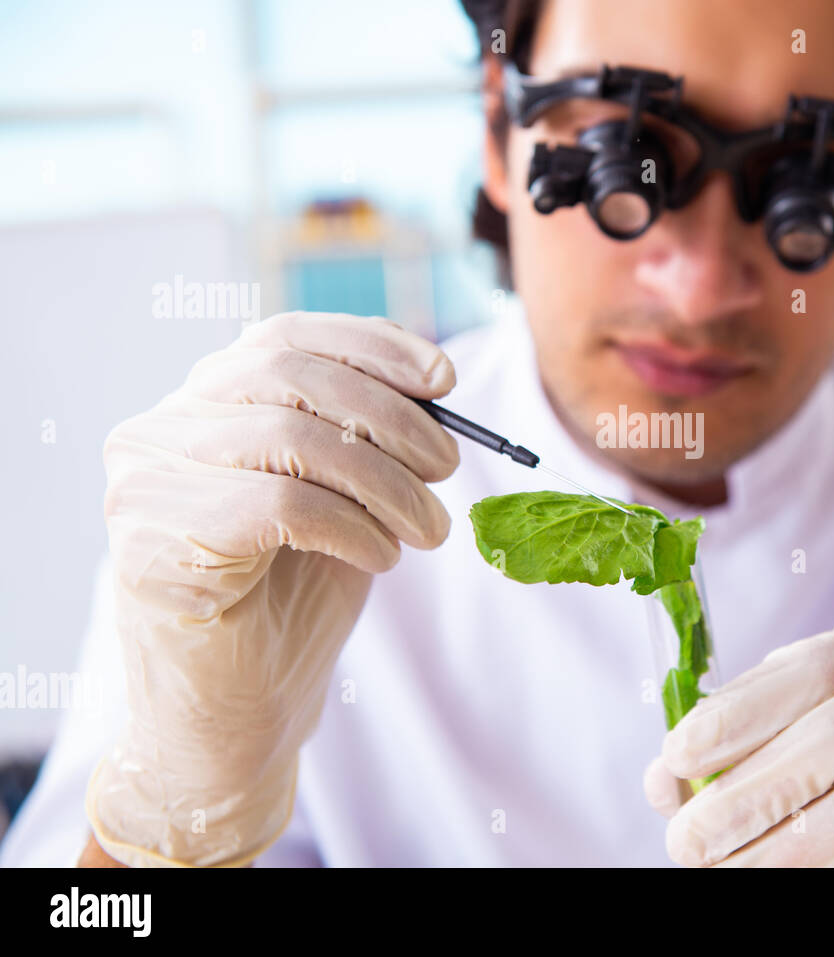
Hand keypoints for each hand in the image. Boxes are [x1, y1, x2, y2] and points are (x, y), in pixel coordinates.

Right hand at [87, 311, 458, 866]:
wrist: (239, 711)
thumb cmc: (293, 598)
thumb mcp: (346, 496)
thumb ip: (367, 435)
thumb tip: (437, 384)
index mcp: (203, 404)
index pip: (285, 337)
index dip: (371, 347)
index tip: (445, 378)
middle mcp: (160, 429)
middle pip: (289, 377)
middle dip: (392, 418)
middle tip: (449, 468)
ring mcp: (146, 484)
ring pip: (291, 442)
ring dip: (387, 484)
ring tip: (429, 528)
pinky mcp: (155, 545)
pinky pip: (279, 506)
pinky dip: (354, 526)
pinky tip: (383, 557)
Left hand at [644, 619, 833, 866]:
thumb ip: (764, 723)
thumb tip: (666, 775)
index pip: (812, 671)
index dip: (734, 716)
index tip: (673, 758)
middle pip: (831, 748)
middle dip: (743, 800)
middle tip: (685, 840)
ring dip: (773, 859)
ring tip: (722, 870)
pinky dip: (828, 882)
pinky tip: (786, 883)